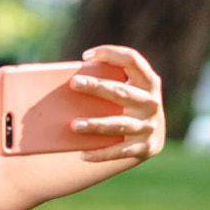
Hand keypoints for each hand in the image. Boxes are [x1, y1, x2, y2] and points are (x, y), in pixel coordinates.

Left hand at [68, 45, 165, 163]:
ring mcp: (148, 126)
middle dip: (97, 87)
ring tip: (74, 125)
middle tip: (74, 83)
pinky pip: (119, 151)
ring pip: (119, 124)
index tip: (86, 56)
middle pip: (121, 91)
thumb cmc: (127, 105)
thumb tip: (56, 76)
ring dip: (96, 124)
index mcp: (148, 81)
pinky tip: (83, 155)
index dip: (111, 54)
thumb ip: (107, 79)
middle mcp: (151, 102)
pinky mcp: (143, 147)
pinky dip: (101, 154)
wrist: (152, 137)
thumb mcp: (127, 89)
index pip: (132, 59)